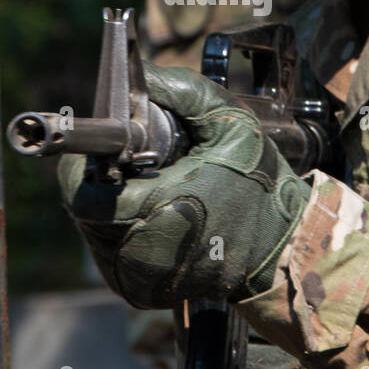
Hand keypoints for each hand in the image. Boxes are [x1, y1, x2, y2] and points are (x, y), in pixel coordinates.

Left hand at [58, 62, 309, 308]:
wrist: (284, 248)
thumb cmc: (260, 186)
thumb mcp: (232, 124)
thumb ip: (184, 92)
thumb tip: (141, 78)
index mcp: (159, 209)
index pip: (84, 193)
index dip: (84, 167)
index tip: (104, 150)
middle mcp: (141, 252)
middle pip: (84, 210)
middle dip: (101, 181)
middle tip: (131, 165)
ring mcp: (138, 276)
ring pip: (93, 232)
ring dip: (107, 206)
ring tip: (146, 189)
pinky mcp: (140, 290)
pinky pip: (109, 253)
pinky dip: (119, 230)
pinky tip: (150, 214)